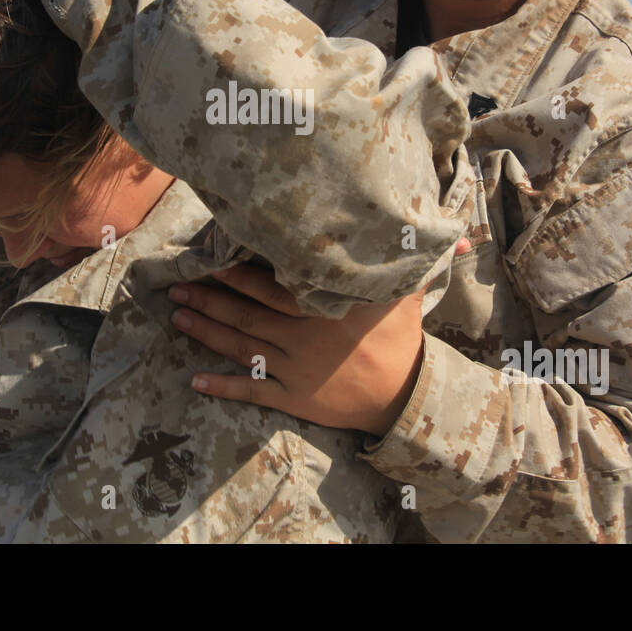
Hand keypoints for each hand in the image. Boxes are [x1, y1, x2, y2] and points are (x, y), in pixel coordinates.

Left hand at [167, 239, 470, 437]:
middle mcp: (304, 338)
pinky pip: (252, 391)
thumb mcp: (404, 297)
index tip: (213, 258)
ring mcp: (296, 370)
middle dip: (210, 298)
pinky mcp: (293, 398)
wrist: (403, 398)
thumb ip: (408, 264)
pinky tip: (194, 380)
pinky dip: (223, 386)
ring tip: (177, 315)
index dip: (241, 274)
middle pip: (248, 315)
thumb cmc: (400, 340)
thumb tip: (455, 232)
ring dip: (208, 332)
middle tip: (176, 285)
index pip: (275, 288)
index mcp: (324, 310)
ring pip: (242, 348)